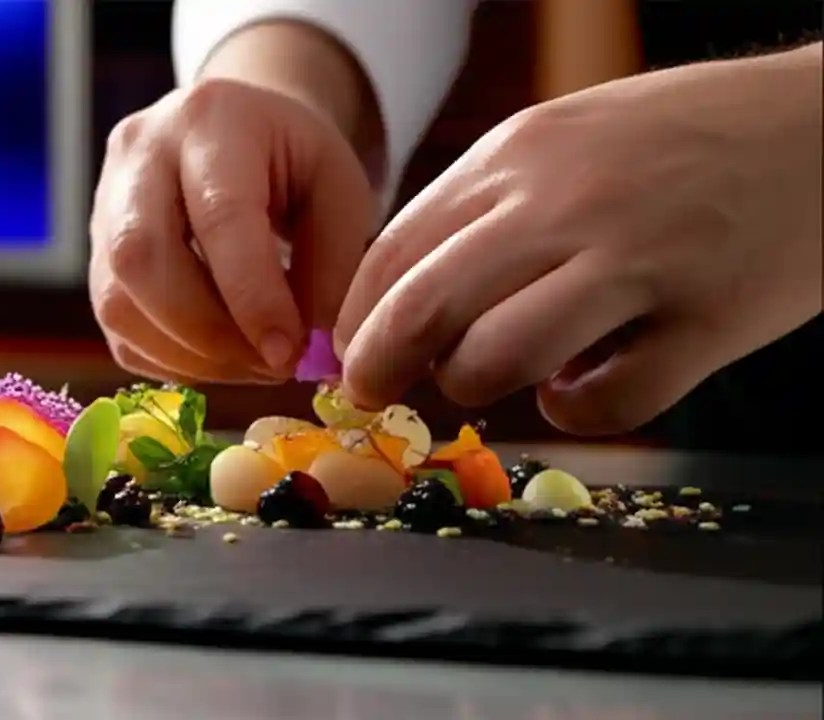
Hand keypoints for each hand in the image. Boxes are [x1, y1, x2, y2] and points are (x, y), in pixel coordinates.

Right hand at [89, 25, 375, 383]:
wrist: (237, 130)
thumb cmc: (294, 161)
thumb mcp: (340, 191)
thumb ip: (334, 266)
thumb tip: (312, 350)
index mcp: (210, 119)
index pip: (220, 217)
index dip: (253, 297)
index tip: (290, 353)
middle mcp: (138, 154)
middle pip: (141, 257)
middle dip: (209, 333)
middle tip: (271, 363)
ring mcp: (104, 205)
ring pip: (119, 303)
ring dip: (192, 355)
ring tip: (253, 362)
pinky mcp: (96, 256)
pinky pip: (118, 330)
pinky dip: (173, 360)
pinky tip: (221, 355)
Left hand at [335, 44, 822, 433]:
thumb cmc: (687, 138)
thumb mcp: (569, 138)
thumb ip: (491, 206)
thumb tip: (409, 295)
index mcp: (520, 153)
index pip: (395, 251)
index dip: (358, 319)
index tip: (350, 358)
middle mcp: (565, 201)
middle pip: (425, 309)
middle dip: (380, 369)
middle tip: (376, 397)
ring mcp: (638, 260)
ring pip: (496, 360)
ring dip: (477, 386)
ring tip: (497, 378)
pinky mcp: (706, 321)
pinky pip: (603, 403)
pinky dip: (575, 411)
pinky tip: (584, 387)